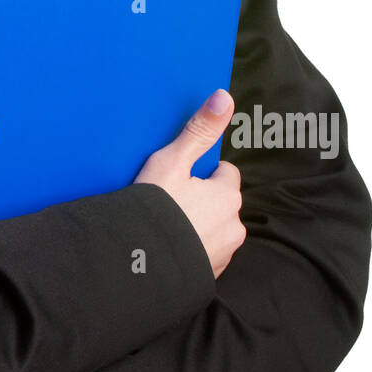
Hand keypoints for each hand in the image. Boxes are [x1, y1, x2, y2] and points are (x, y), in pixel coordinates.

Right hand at [134, 87, 245, 277]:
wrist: (137, 264)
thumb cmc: (156, 208)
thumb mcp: (172, 161)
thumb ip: (199, 130)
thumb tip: (224, 96)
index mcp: (228, 196)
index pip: (226, 173)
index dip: (202, 173)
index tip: (180, 178)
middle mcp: (234, 226)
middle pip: (221, 202)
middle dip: (202, 200)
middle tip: (170, 202)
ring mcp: (223, 254)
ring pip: (214, 229)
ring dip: (198, 226)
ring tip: (167, 226)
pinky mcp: (210, 276)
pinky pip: (204, 253)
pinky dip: (192, 249)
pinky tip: (169, 247)